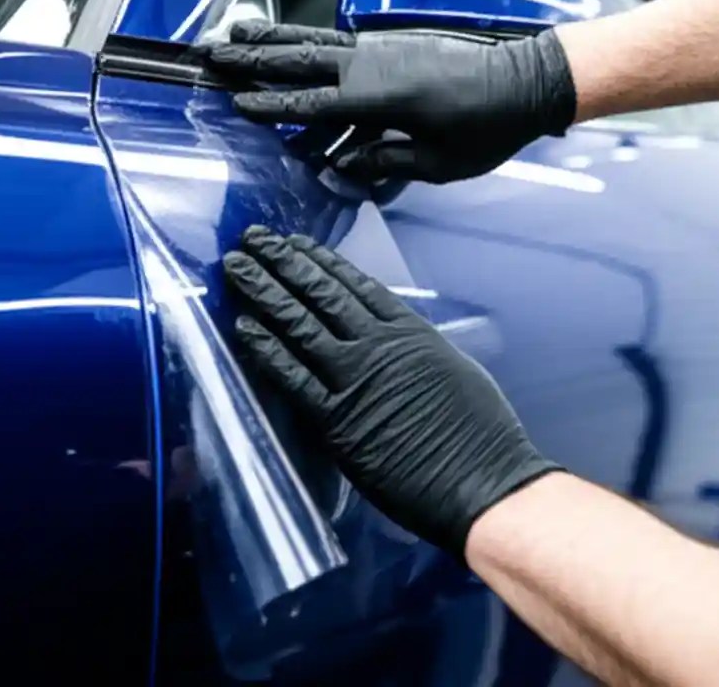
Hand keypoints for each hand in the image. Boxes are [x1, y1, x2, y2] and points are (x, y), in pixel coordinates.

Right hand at [206, 21, 577, 183]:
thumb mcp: (438, 163)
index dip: (273, 106)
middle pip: (302, 59)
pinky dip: (308, 40)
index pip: (314, 103)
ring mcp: (384, 50)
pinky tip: (290, 43)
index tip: (236, 106)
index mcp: (383, 98)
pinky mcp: (394, 45)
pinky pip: (339, 42)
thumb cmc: (486, 131)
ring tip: (234, 35)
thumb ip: (386, 162)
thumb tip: (341, 165)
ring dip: (273, 40)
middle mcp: (375, 65)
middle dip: (254, 60)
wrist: (525, 84)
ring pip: (316, 41)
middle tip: (212, 57)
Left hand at [224, 226, 561, 557]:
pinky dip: (266, 349)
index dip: (321, 261)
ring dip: (265, 292)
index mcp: (412, 333)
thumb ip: (420, 351)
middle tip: (253, 239)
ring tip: (236, 266)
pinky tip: (243, 327)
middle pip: (322, 294)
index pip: (357, 286)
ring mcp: (356, 380)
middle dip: (284, 263)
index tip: (295, 243)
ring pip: (300, 325)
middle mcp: (380, 346)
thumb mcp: (456, 370)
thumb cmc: (483, 433)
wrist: (481, 480)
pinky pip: (293, 377)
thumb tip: (400, 342)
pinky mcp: (337, 421)